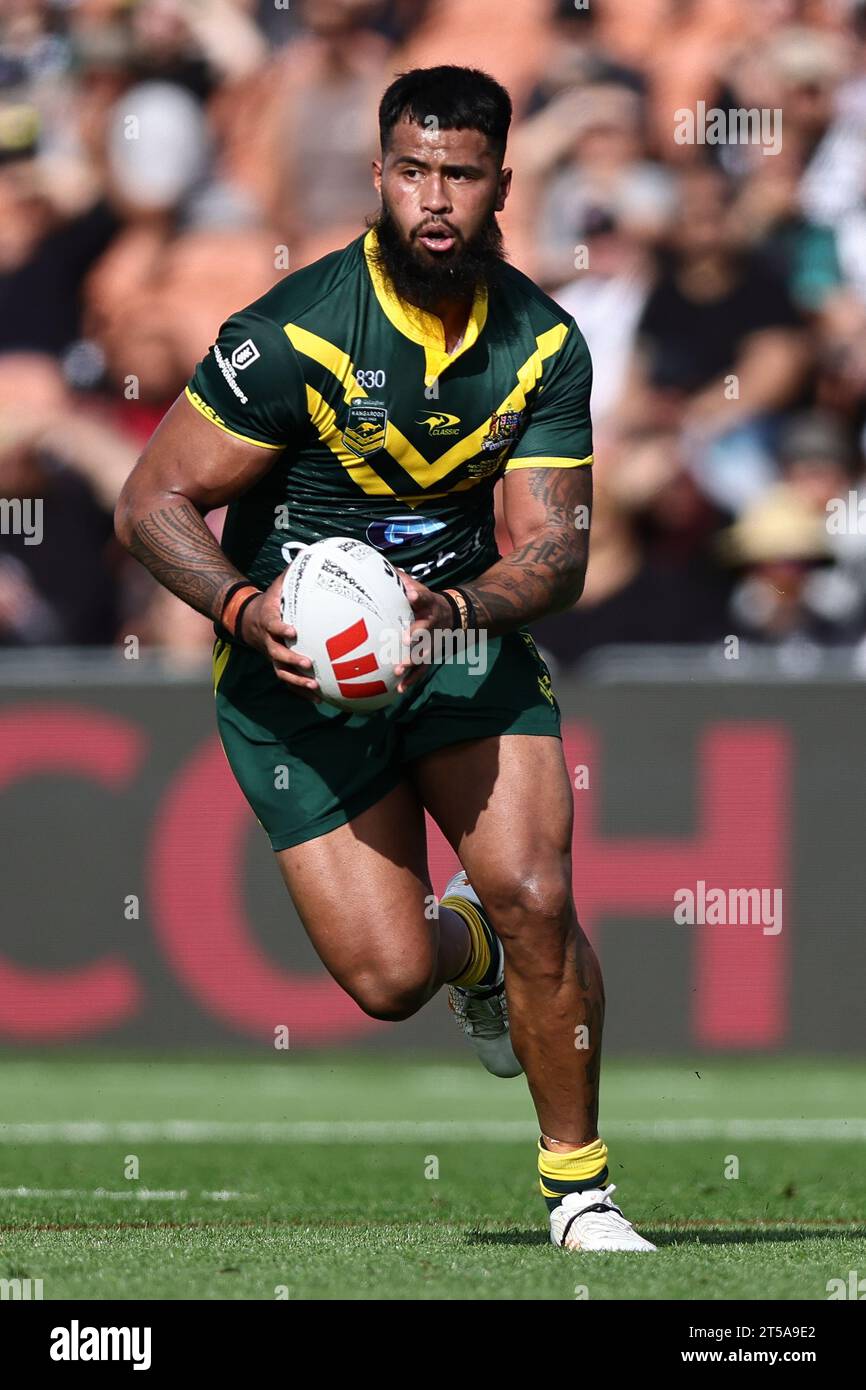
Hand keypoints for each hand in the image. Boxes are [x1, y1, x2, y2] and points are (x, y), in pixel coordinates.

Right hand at [239, 568, 320, 702]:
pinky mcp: (278, 666)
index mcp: (268, 620)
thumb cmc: (270, 601)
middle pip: (276, 654)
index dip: (280, 629)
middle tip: (308, 664)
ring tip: (315, 688)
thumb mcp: (277, 586)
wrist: (247, 619)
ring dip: (298, 681)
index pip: (272, 625)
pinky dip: (302, 692)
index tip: (293, 630)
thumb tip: (311, 554)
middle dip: (292, 661)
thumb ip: (292, 574)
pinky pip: (289, 682)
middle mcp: (268, 641)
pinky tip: (320, 699)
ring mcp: (272, 656)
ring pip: (281, 673)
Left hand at [393, 570, 454, 694]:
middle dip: (416, 634)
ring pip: (424, 653)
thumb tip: (381, 565)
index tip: (409, 594)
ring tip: (398, 669)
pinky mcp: (431, 655)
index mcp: (428, 604)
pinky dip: (411, 679)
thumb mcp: (420, 589)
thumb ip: (403, 580)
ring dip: (412, 661)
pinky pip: (422, 669)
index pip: (423, 597)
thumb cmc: (427, 602)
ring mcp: (433, 641)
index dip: (417, 595)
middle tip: (406, 639)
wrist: (456, 617)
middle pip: (425, 629)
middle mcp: (432, 623)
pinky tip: (399, 689)